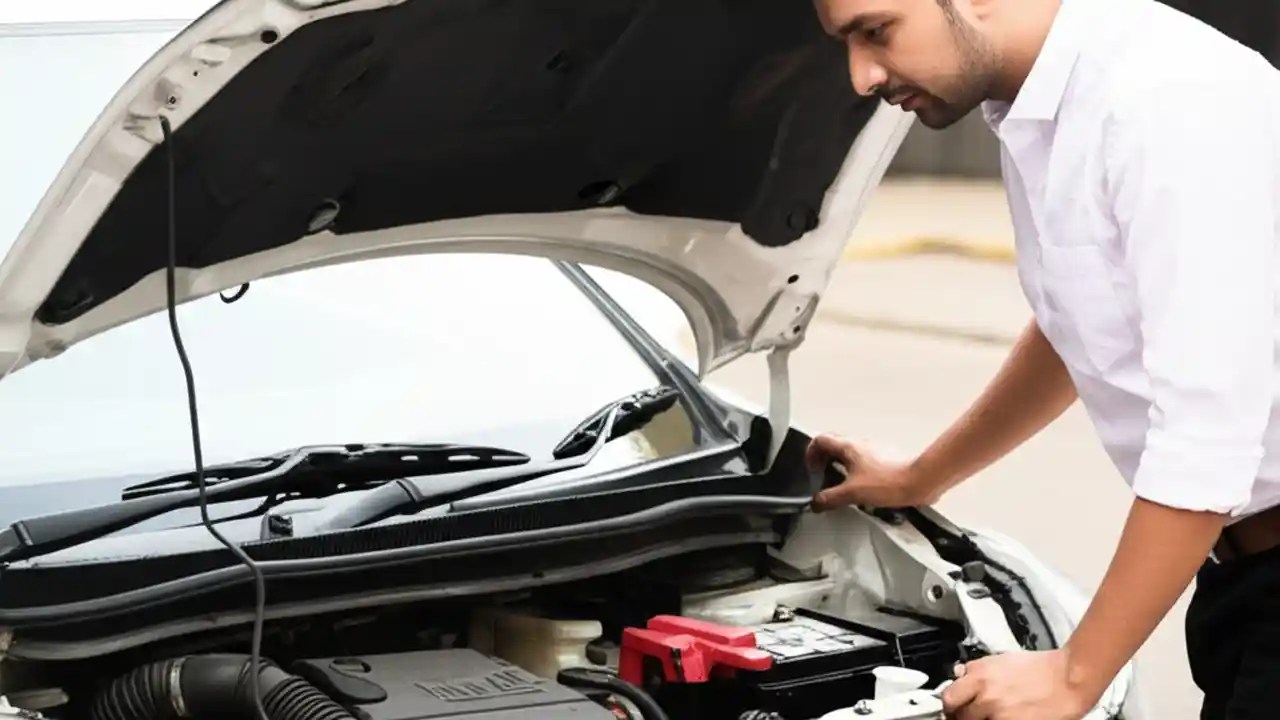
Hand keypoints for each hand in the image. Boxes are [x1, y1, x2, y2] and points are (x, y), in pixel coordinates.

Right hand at [804, 434, 939, 510]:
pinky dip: (857, 471)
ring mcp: (874, 449)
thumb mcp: (852, 494)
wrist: (920, 480)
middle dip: (824, 459)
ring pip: (850, 453)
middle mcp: (860, 444)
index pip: (820, 440)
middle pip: (834, 445)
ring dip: (841, 465)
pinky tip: (862, 488)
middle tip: (822, 475)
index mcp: (848, 447)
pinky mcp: (886, 459)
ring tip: (841, 484)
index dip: (810, 453)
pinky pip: (864, 461)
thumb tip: (816, 503)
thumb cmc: (888, 482)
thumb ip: (830, 498)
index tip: (812, 469)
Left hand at [941, 650, 1098, 719]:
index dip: (950, 705)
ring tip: (995, 715)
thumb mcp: (1001, 660)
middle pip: (959, 716)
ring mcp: (999, 715)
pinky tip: (1007, 717)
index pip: (948, 697)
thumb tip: (959, 675)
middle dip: (963, 716)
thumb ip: (977, 669)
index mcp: (979, 675)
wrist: (1070, 679)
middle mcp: (986, 695)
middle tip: (970, 715)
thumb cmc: (1042, 668)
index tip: (953, 708)